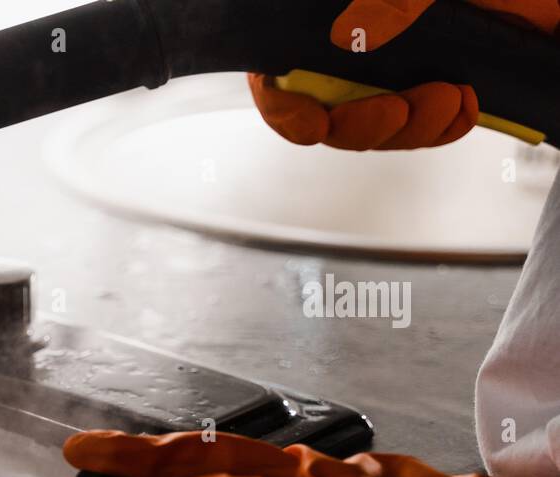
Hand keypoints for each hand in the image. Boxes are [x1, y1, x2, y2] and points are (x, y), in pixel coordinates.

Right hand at [248, 0, 558, 149]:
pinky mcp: (430, 88)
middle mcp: (354, 45)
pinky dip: (440, 128)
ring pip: (372, 130)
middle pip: (324, 113)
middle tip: (400, 111)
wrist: (554, 0)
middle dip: (362, 124)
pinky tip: (464, 106)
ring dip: (409, 128)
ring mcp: (392, 70)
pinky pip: (417, 130)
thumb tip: (347, 28)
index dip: (283, 105)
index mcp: (334, 18)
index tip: (311, 123)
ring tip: (451, 98)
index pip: (278, 75)